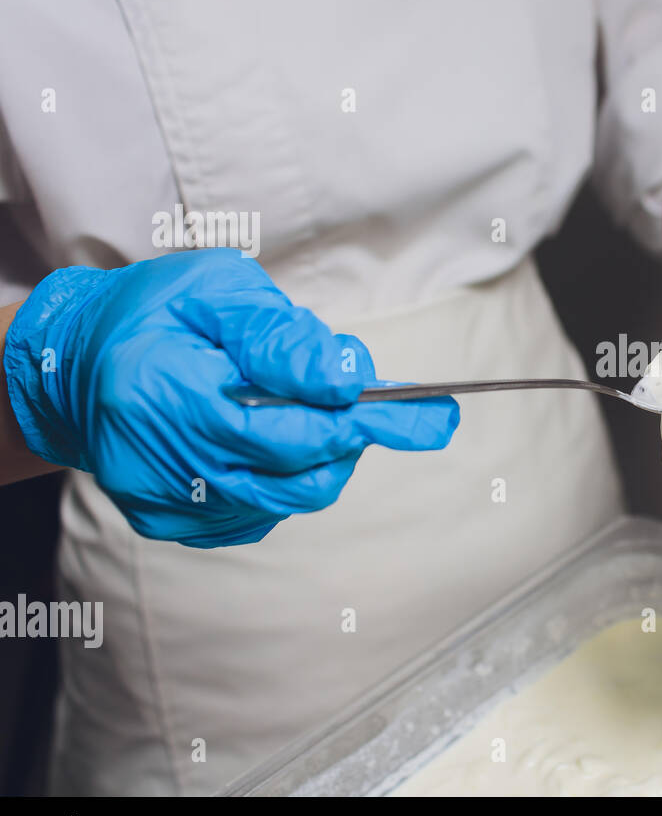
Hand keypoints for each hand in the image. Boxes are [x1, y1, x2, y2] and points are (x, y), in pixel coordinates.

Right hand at [4, 248, 458, 546]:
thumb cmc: (152, 313)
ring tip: (321, 407)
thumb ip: (280, 335)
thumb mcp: (215, 291)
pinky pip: (263, 511)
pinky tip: (275, 434)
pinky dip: (289, 474)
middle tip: (394, 406)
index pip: (290, 428)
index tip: (436, 418)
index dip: (366, 422)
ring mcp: (166, 503)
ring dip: (328, 454)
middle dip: (357, 437)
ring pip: (290, 497)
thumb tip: (347, 376)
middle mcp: (161, 464)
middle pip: (300, 473)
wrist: (71, 365)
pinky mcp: (174, 524)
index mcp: (164, 394)